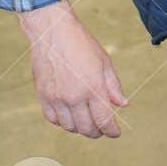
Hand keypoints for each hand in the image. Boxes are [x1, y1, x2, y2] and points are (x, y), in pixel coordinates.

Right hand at [17, 1, 128, 137]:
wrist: (52, 32)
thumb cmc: (81, 44)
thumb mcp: (104, 62)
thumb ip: (113, 87)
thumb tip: (123, 104)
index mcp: (93, 88)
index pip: (104, 121)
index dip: (111, 131)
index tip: (115, 133)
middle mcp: (74, 97)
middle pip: (87, 128)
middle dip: (97, 133)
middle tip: (102, 130)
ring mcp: (56, 98)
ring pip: (69, 127)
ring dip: (80, 128)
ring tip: (86, 122)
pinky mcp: (43, 96)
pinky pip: (53, 119)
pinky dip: (63, 122)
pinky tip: (69, 116)